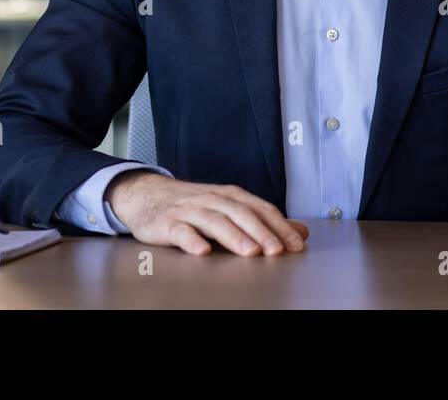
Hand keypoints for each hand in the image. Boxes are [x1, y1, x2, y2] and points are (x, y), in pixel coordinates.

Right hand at [107, 170, 308, 255]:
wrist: (146, 194)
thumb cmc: (193, 205)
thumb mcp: (229, 207)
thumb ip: (264, 220)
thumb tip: (300, 231)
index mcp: (230, 196)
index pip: (260, 208)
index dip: (279, 226)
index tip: (296, 244)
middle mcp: (212, 199)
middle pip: (240, 213)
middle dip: (261, 232)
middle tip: (278, 250)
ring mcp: (189, 210)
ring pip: (214, 221)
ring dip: (234, 237)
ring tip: (251, 252)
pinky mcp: (167, 223)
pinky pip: (180, 231)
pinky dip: (192, 240)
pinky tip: (202, 251)